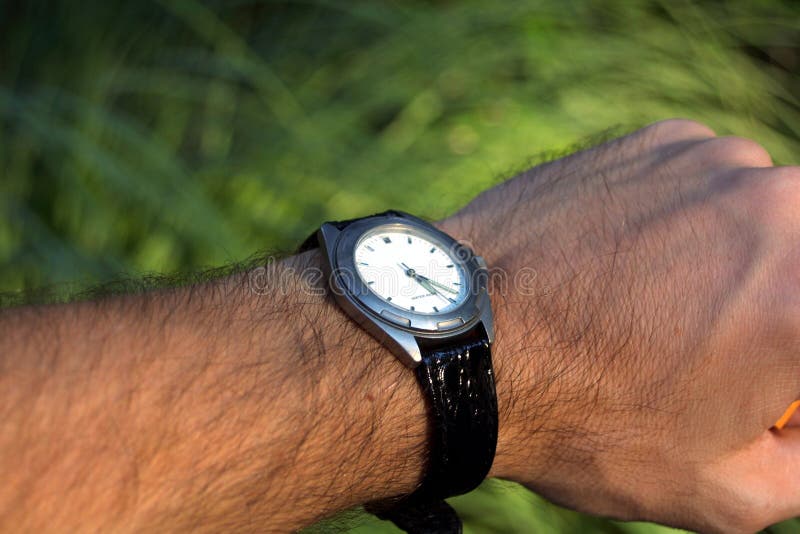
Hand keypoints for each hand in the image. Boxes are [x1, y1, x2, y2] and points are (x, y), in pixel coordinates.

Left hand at [439, 119, 799, 532]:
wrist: (465, 339)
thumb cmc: (585, 423)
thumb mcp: (723, 493)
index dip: (785, 364)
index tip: (758, 377)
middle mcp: (779, 209)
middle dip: (780, 306)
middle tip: (721, 342)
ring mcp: (714, 163)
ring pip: (764, 213)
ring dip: (738, 255)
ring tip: (661, 306)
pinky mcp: (656, 141)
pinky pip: (703, 180)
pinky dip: (685, 216)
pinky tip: (628, 260)